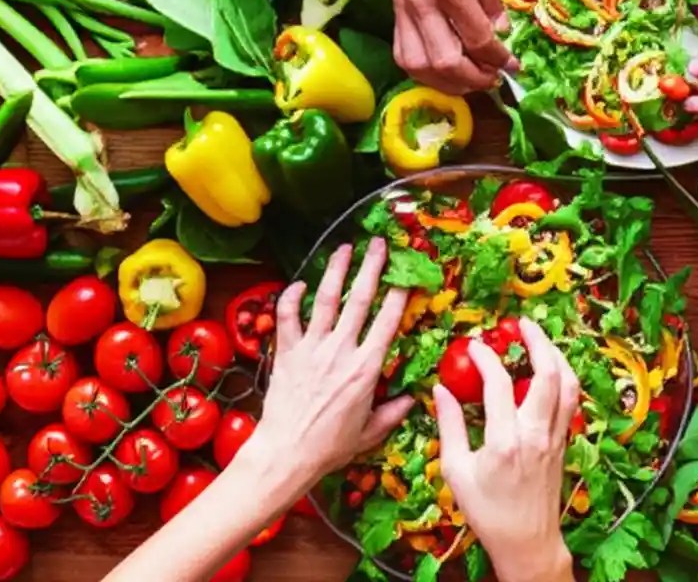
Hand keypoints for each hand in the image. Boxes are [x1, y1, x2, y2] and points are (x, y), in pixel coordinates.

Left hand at [248, 239, 412, 481]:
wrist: (287, 452)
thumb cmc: (330, 447)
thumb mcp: (369, 433)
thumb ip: (391, 414)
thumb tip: (410, 400)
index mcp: (366, 368)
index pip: (387, 322)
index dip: (399, 294)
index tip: (407, 274)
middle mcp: (341, 351)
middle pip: (360, 300)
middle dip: (371, 268)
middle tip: (378, 244)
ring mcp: (312, 348)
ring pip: (326, 300)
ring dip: (336, 271)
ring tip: (344, 248)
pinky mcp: (287, 352)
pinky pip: (288, 317)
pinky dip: (291, 297)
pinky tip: (298, 283)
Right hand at [369, 0, 515, 93]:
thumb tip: (501, 30)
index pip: (477, 38)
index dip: (498, 59)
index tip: (513, 65)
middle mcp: (423, 5)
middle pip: (447, 63)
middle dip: (474, 79)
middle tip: (493, 78)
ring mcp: (404, 11)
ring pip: (421, 67)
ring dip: (448, 82)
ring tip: (470, 79)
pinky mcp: (394, 13)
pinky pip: (404, 56)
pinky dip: (425, 72)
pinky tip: (443, 70)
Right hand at [433, 319, 577, 581]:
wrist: (527, 542)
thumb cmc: (487, 512)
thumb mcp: (456, 471)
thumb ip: (449, 426)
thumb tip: (440, 390)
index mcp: (505, 441)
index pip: (498, 383)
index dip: (485, 357)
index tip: (473, 345)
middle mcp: (536, 434)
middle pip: (548, 373)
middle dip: (537, 340)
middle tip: (521, 324)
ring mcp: (555, 437)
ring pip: (567, 384)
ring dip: (556, 355)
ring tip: (541, 338)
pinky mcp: (563, 442)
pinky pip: (570, 401)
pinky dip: (562, 378)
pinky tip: (550, 370)